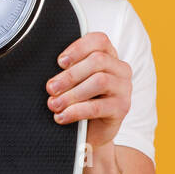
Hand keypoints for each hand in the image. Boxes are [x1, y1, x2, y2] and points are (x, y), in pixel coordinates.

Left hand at [44, 32, 130, 148]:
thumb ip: (68, 70)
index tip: (60, 62)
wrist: (90, 133)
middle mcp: (120, 69)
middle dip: (70, 75)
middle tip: (50, 88)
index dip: (78, 48)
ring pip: (100, 81)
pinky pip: (98, 107)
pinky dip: (76, 111)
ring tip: (54, 104)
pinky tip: (62, 116)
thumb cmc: (80, 101)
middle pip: (97, 60)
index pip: (99, 41)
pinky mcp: (122, 108)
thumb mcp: (74, 81)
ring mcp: (124, 88)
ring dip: (72, 94)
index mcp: (109, 56)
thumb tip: (50, 74)